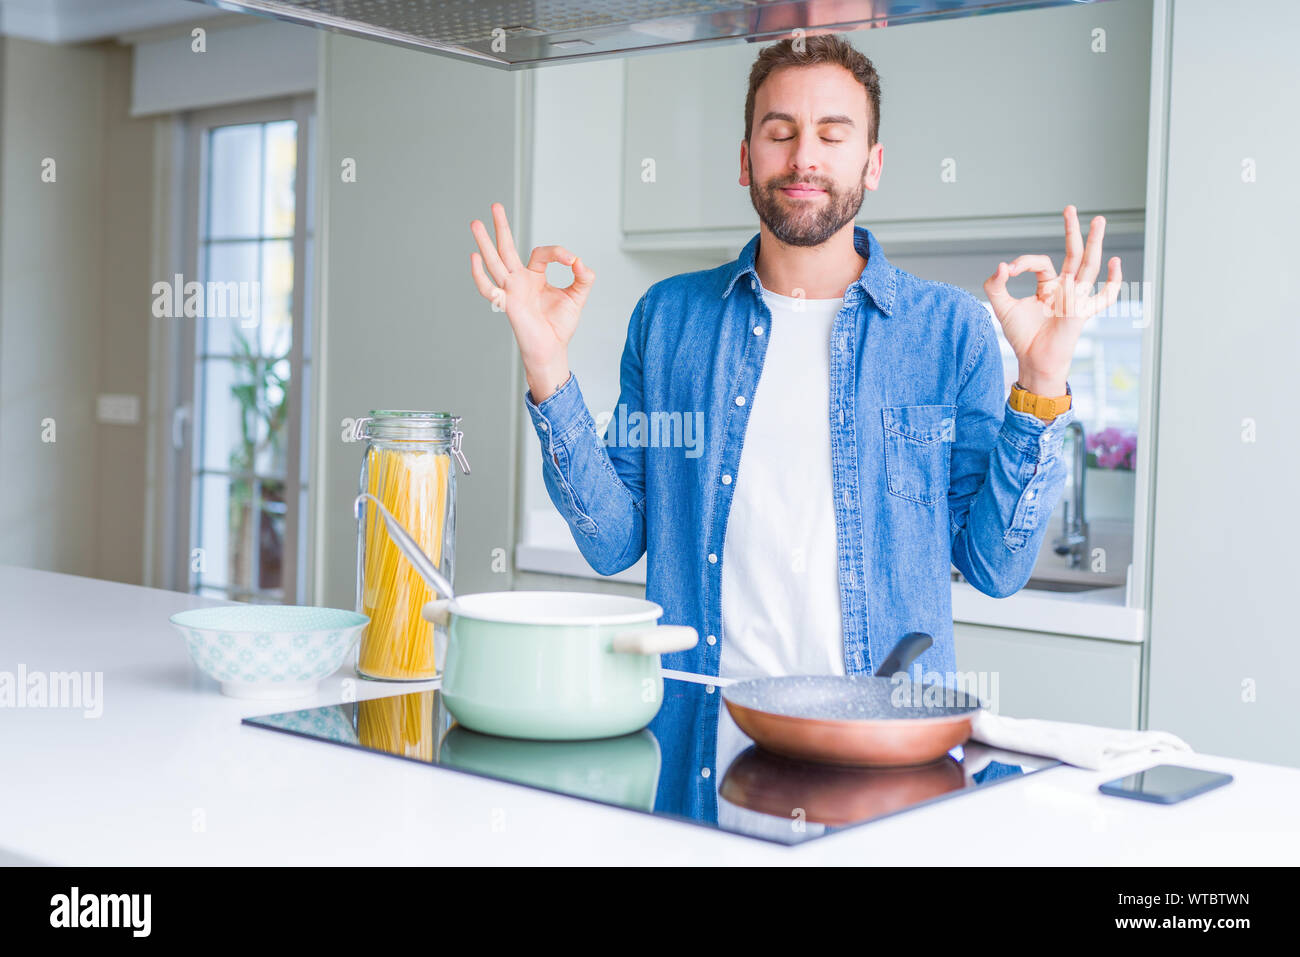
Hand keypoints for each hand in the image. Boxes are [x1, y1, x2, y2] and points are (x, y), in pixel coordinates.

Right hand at [469, 202, 594, 400]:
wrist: (552, 350)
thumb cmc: (560, 326)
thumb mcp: (577, 297)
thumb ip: (583, 278)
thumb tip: (581, 263)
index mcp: (534, 276)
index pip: (541, 253)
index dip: (558, 253)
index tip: (573, 263)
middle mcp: (519, 280)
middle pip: (506, 248)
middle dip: (501, 227)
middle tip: (495, 206)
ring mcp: (511, 291)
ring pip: (494, 262)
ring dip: (485, 242)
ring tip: (476, 223)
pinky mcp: (507, 304)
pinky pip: (488, 288)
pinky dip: (480, 275)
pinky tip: (474, 258)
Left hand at [983, 205, 1121, 395]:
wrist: (1033, 361)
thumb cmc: (1022, 336)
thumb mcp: (1002, 306)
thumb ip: (996, 285)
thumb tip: (1001, 266)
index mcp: (1049, 285)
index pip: (1041, 262)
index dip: (1023, 261)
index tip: (1007, 270)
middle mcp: (1066, 288)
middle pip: (1074, 253)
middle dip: (1072, 230)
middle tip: (1070, 207)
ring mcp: (1077, 298)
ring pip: (1088, 265)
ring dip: (1094, 243)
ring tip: (1098, 220)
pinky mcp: (1081, 312)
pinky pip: (1104, 297)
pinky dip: (1112, 282)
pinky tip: (1115, 263)